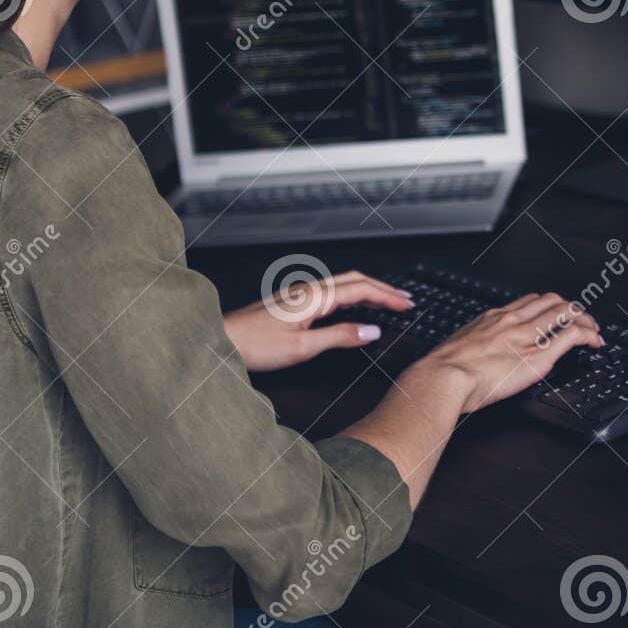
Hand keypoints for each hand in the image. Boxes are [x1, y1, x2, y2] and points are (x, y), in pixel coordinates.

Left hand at [223, 269, 413, 372]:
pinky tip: (351, 307)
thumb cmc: (254, 345)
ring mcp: (298, 294)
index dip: (387, 296)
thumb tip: (371, 330)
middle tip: (404, 299)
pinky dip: (350, 295)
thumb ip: (340, 336)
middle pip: (354, 280)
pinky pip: (329, 291)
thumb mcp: (303, 347)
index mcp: (314, 297)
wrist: (220, 341)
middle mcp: (307, 290)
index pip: (361, 289)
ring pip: (341, 284)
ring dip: (367, 290)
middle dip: (382, 288)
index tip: (407, 304)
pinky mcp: (291, 303)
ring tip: (386, 301)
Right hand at [412, 293, 602, 412]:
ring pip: (565, 311)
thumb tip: (475, 359)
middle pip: (551, 300)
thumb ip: (474, 348)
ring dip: (584, 318)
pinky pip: (571, 334)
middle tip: (582, 321)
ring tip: (593, 330)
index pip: (529, 301)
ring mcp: (526, 335)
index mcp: (492, 318)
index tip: (555, 315)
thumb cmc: (443, 373)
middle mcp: (511, 320)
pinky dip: (588, 334)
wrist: (443, 379)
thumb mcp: (458, 351)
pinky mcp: (538, 354)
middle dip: (571, 308)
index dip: (548, 306)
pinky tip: (594, 342)